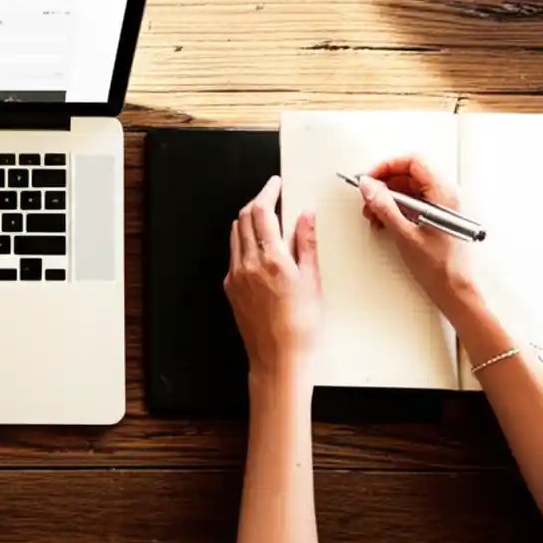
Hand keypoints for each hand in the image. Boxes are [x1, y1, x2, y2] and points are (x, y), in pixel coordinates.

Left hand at [225, 176, 322, 380]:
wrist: (278, 358)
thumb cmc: (301, 326)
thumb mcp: (312, 280)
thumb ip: (307, 243)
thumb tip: (306, 216)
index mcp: (272, 260)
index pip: (262, 212)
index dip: (267, 192)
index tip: (274, 184)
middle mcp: (248, 264)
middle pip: (244, 218)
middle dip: (257, 202)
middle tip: (271, 196)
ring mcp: (236, 276)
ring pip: (235, 235)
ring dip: (248, 220)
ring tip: (265, 217)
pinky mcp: (230, 287)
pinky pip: (233, 255)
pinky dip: (243, 242)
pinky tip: (258, 246)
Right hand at [357, 155, 481, 317]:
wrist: (454, 289)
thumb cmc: (439, 267)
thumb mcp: (404, 235)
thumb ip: (384, 206)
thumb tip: (369, 186)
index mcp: (443, 195)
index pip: (413, 162)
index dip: (387, 166)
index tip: (369, 179)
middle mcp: (445, 196)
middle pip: (409, 174)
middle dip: (384, 184)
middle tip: (367, 198)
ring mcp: (441, 206)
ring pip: (408, 188)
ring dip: (387, 198)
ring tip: (374, 215)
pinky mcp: (436, 216)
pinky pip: (412, 202)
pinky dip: (395, 208)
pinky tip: (384, 222)